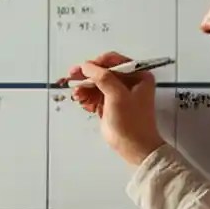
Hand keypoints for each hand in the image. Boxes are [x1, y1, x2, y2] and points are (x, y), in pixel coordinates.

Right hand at [60, 51, 165, 165]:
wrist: (134, 147)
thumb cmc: (131, 121)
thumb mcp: (117, 95)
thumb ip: (102, 77)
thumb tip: (86, 66)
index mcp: (138, 75)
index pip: (115, 61)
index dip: (97, 63)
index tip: (83, 69)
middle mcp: (129, 81)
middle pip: (103, 72)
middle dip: (87, 76)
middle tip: (71, 77)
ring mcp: (118, 93)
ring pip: (96, 84)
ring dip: (84, 88)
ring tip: (77, 95)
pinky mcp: (109, 104)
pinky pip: (95, 95)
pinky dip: (86, 97)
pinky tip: (82, 102)